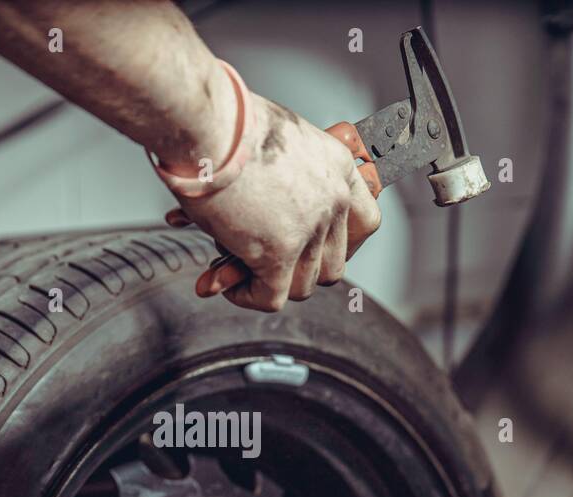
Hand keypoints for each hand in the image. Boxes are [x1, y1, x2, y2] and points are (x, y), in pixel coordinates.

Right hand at [165, 97, 380, 311]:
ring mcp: (311, 228)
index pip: (366, 223)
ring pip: (301, 285)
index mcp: (337, 167)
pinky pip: (272, 297)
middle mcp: (333, 199)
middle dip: (297, 270)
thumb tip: (268, 204)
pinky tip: (224, 283)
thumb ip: (286, 176)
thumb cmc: (227, 125)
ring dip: (267, 283)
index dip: (343, 245)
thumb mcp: (274, 142)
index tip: (317, 250)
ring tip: (236, 267)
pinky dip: (247, 297)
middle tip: (264, 263)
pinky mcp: (280, 251)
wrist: (206, 124)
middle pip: (332, 264)